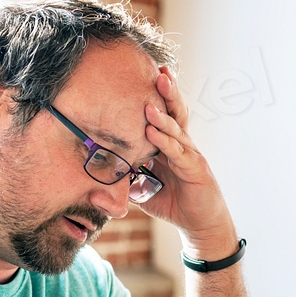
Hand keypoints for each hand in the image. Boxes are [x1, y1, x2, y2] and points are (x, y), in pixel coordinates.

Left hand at [142, 69, 238, 258]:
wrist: (200, 226)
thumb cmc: (174, 204)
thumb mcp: (143, 192)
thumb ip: (124, 185)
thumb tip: (95, 187)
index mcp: (170, 146)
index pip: (164, 115)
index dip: (158, 96)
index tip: (146, 75)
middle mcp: (182, 145)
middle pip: (175, 113)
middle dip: (167, 91)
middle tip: (157, 70)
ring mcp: (190, 156)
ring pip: (177, 129)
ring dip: (163, 113)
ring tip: (150, 98)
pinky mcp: (196, 170)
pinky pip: (178, 152)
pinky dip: (165, 140)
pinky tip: (153, 129)